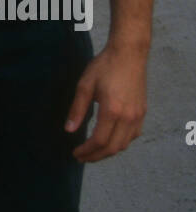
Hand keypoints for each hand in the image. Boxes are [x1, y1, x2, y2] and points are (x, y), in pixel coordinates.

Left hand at [64, 44, 147, 160]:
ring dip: (108, 151)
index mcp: (112, 110)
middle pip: (112, 147)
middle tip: (82, 157)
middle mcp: (128, 117)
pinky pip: (132, 136)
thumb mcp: (85, 85)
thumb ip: (77, 109)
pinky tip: (109, 140)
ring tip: (93, 151)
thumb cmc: (105, 66)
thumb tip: (69, 130)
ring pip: (124, 144)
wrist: (129, 53)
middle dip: (96, 156)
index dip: (86, 151)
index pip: (99, 140)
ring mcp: (138, 116)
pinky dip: (120, 143)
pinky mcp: (142, 112)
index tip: (75, 153)